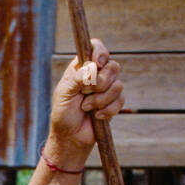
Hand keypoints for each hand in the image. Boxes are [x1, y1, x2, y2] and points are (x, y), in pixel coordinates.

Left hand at [48, 36, 124, 160]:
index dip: (100, 51)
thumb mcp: (64, 93)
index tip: (98, 63)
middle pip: (112, 66)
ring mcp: (107, 88)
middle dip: (100, 83)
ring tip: (86, 108)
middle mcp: (96, 74)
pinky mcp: (114, 102)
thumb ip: (77, 78)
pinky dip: (107, 110)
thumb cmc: (63, 114)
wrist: (70, 137)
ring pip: (118, 84)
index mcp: (82, 67)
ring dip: (101, 100)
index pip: (96, 47)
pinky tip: (97, 116)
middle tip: (85, 93)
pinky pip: (120, 100)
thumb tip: (92, 68)